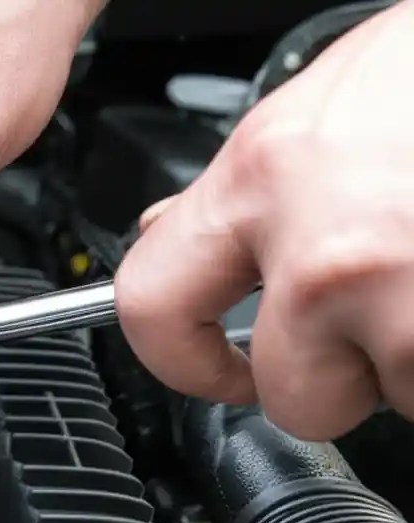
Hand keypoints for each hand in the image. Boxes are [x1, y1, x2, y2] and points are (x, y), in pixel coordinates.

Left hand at [116, 1, 413, 439]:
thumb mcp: (323, 107)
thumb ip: (247, 189)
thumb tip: (169, 232)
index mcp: (262, 179)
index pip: (151, 308)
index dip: (183, 359)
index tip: (218, 371)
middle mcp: (323, 254)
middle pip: (294, 397)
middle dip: (344, 377)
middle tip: (387, 317)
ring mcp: (408, 307)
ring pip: (397, 398)